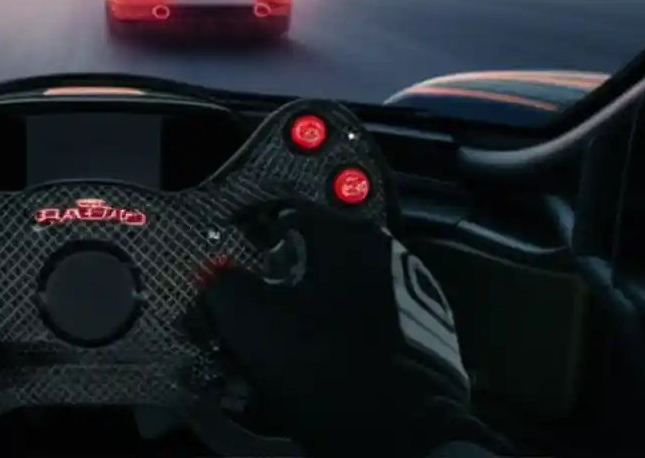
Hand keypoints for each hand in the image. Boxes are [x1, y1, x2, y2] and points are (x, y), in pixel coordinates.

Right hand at [195, 203, 511, 457]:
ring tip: (283, 344)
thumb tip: (218, 275)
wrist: (404, 429)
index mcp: (346, 234)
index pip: (282, 214)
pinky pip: (366, 317)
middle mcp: (384, 248)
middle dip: (277, 280)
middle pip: (313, 253)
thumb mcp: (252, 322)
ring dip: (308, 308)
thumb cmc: (322, 361)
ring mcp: (411, 289)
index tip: (228, 269)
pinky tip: (323, 359)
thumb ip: (224, 285)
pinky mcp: (426, 329)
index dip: (247, 238)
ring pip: (339, 288)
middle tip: (252, 313)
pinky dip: (339, 330)